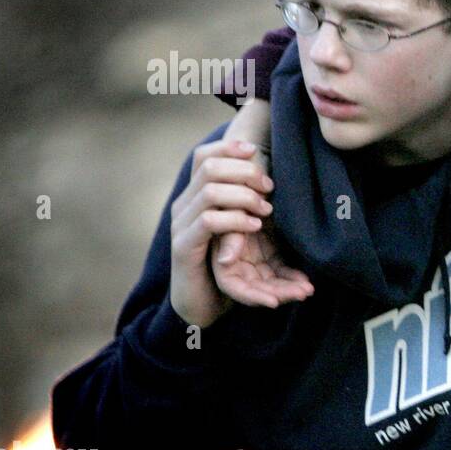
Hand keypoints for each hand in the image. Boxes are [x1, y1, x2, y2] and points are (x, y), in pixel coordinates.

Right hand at [169, 138, 277, 327]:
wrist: (199, 301)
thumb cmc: (224, 262)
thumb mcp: (236, 226)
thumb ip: (243, 202)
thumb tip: (269, 177)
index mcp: (194, 196)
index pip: (203, 157)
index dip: (228, 148)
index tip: (256, 150)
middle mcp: (183, 206)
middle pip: (208, 168)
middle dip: (244, 172)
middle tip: (270, 186)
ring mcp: (181, 225)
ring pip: (208, 191)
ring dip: (243, 195)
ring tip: (266, 209)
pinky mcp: (184, 247)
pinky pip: (208, 222)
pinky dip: (235, 219)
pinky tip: (255, 226)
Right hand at [212, 204, 313, 307]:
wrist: (248, 180)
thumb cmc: (235, 199)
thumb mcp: (230, 217)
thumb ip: (229, 236)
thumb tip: (226, 261)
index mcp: (221, 257)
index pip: (235, 287)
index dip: (253, 296)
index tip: (274, 301)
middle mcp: (236, 263)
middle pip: (256, 288)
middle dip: (280, 293)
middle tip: (304, 292)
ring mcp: (253, 260)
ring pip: (271, 283)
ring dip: (289, 288)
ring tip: (308, 289)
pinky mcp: (269, 255)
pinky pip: (281, 271)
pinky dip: (292, 276)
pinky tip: (305, 280)